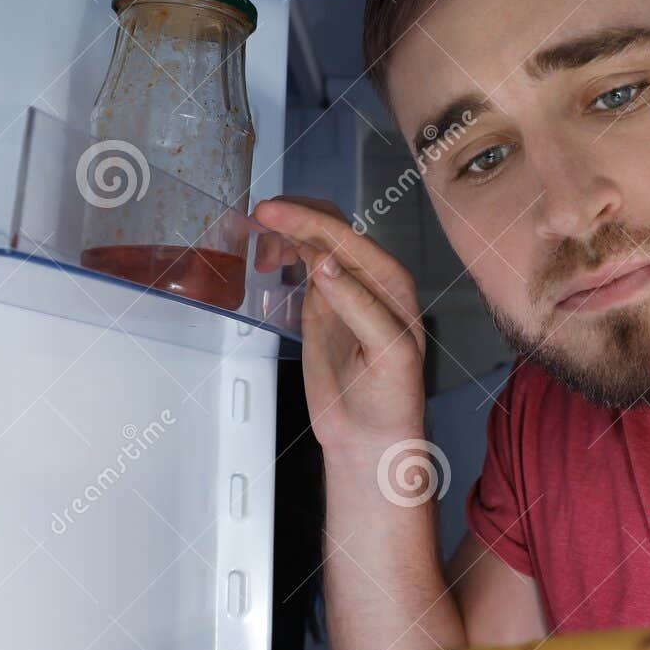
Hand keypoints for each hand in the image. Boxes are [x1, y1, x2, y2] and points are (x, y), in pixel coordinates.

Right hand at [249, 195, 426, 453]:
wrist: (371, 435)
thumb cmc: (392, 399)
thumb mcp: (388, 353)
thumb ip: (360, 306)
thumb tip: (326, 262)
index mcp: (392, 284)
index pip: (347, 238)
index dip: (309, 221)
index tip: (273, 213)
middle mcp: (370, 279)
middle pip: (330, 230)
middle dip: (295, 216)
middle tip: (258, 215)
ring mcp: (343, 289)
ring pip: (314, 241)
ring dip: (286, 231)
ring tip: (257, 240)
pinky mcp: (322, 304)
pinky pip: (303, 264)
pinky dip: (283, 251)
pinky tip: (266, 256)